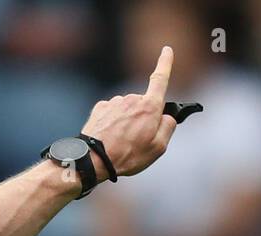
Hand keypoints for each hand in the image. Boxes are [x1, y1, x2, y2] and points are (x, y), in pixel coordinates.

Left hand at [81, 46, 178, 177]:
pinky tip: (108, 137)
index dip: (165, 63)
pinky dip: (112, 123)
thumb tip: (166, 116)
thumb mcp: (158, 147)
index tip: (167, 50)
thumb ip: (168, 127)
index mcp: (149, 107)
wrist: (92, 161)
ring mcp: (114, 102)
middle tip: (136, 141)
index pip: (161, 78)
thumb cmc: (127, 156)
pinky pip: (112, 113)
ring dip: (126, 123)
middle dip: (143, 119)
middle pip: (144, 105)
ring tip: (119, 142)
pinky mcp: (100, 108)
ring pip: (127, 110)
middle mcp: (131, 99)